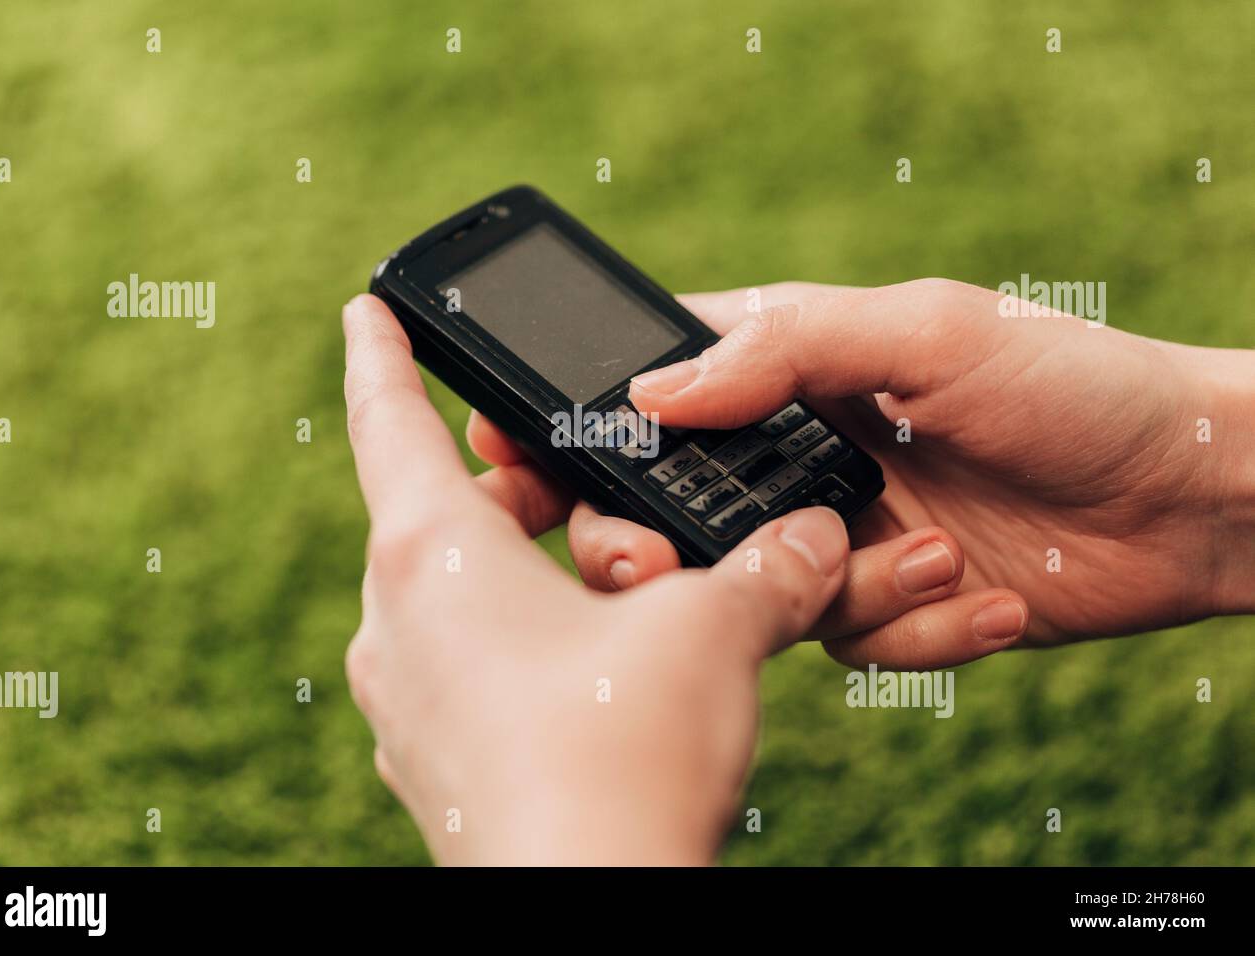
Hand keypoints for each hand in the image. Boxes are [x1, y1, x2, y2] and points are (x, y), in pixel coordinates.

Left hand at [341, 293, 856, 864]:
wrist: (586, 912)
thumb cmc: (621, 757)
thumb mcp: (711, 633)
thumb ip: (766, 570)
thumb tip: (815, 543)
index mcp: (433, 557)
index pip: (389, 419)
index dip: (382, 350)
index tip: (367, 306)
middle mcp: (396, 625)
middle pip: (453, 516)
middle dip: (528, 490)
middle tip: (592, 484)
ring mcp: (406, 706)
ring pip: (463, 601)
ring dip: (533, 577)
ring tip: (621, 592)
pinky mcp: (437, 768)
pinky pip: (470, 674)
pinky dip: (524, 650)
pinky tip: (599, 678)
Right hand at [480, 278, 1250, 650]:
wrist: (1188, 492)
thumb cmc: (1067, 381)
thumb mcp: (925, 328)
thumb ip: (784, 346)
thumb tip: (648, 390)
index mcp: (785, 373)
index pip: (644, 391)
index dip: (567, 419)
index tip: (503, 445)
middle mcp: (790, 460)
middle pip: (659, 511)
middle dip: (635, 546)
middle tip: (638, 565)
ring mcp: (828, 540)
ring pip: (743, 598)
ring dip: (829, 592)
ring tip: (930, 556)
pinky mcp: (876, 611)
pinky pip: (845, 647)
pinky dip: (915, 630)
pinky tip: (987, 595)